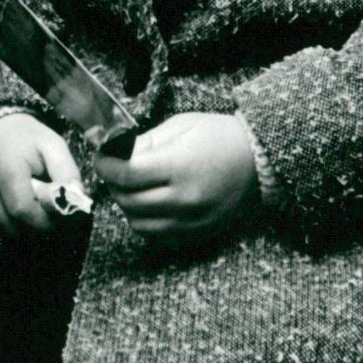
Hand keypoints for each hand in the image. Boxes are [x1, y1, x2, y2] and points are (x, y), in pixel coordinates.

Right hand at [0, 113, 83, 237]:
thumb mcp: (55, 147)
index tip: (59, 217)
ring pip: (0, 233)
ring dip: (20, 228)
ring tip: (29, 205)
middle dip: (35, 227)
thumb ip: (67, 174)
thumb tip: (75, 202)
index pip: (22, 211)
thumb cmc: (31, 141)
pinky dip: (6, 225)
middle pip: (11, 228)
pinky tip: (11, 206)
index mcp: (5, 167)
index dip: (44, 222)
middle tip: (46, 211)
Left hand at [95, 112, 259, 244]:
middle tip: (114, 169)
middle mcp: (185, 199)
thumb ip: (146, 142)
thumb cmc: (220, 136)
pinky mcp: (197, 234)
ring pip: (138, 224)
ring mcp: (191, 221)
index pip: (127, 174)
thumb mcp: (181, 126)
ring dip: (127, 205)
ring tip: (131, 187)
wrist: (260, 159)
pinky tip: (149, 203)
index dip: (106, 165)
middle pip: (128, 201)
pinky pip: (157, 236)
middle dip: (113, 184)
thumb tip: (117, 152)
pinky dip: (146, 221)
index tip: (102, 157)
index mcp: (180, 166)